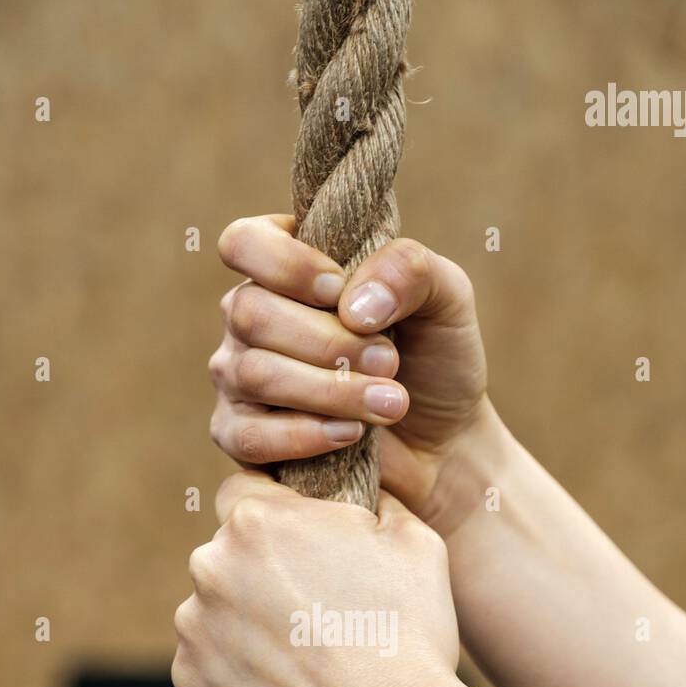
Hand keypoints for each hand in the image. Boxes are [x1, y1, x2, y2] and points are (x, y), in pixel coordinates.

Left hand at [171, 470, 459, 686]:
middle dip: (262, 572)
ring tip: (305, 659)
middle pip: (229, 555)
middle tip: (316, 610)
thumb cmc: (410, 636)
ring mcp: (195, 628)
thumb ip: (377, 506)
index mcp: (259, 520)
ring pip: (216, 611)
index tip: (302, 546)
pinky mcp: (191, 682)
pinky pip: (210, 664)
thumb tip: (368, 499)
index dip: (277, 518)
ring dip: (247, 624)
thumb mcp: (415, 542)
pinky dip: (238, 673)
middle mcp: (212, 565)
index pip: (246, 494)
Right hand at [209, 214, 492, 536]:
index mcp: (287, 267)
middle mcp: (251, 318)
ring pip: (254, 374)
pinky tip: (351, 433)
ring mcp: (239, 378)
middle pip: (250, 312)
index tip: (341, 290)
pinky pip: (249, 436)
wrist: (442, 443)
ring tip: (390, 403)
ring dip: (329, 390)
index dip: (287, 265)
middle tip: (390, 360)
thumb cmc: (435, 360)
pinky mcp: (244, 437)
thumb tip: (352, 306)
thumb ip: (409, 270)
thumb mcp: (446, 298)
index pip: (245, 243)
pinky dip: (304, 435)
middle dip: (328, 340)